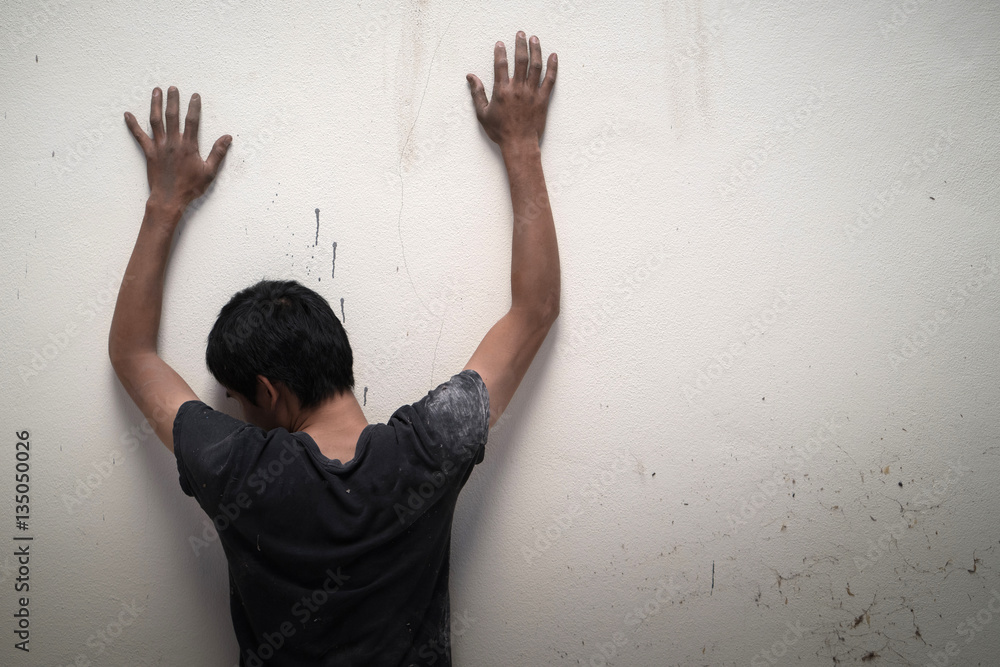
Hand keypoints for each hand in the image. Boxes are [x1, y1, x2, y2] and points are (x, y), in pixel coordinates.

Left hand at [124, 87, 231, 209]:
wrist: (169, 199)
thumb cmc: (190, 187)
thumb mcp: (210, 172)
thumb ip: (218, 153)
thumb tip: (227, 137)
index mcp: (189, 146)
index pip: (192, 121)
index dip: (194, 107)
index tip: (194, 95)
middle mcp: (173, 143)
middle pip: (172, 116)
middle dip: (173, 100)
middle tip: (172, 87)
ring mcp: (159, 147)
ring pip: (156, 121)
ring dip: (155, 105)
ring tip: (156, 91)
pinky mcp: (149, 153)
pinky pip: (139, 136)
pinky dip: (133, 125)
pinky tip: (127, 114)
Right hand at [467, 32, 556, 147]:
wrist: (519, 144)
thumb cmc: (500, 131)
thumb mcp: (482, 113)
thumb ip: (477, 93)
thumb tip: (470, 76)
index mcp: (502, 91)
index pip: (501, 65)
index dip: (500, 52)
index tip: (500, 43)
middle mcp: (517, 88)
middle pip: (520, 60)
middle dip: (520, 44)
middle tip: (520, 33)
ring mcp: (532, 93)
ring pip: (535, 66)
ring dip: (535, 50)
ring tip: (535, 39)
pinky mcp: (543, 99)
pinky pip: (550, 80)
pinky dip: (552, 67)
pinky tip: (553, 56)